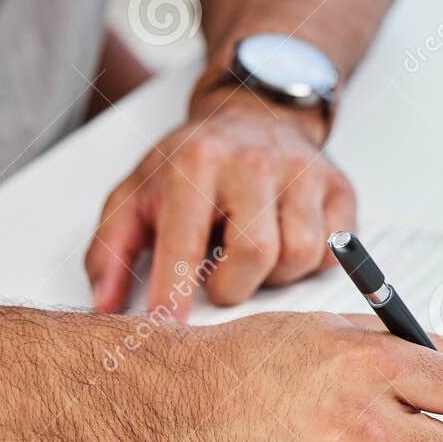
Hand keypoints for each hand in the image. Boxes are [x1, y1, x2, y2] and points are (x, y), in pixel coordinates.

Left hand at [86, 90, 354, 317]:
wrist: (253, 113)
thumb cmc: (193, 161)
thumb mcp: (137, 193)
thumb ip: (110, 250)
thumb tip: (103, 306)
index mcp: (196, 163)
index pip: (185, 244)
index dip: (174, 293)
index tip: (167, 328)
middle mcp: (253, 163)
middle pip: (254, 255)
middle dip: (233, 285)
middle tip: (219, 275)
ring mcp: (302, 172)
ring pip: (299, 255)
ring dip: (274, 274)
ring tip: (253, 254)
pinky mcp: (338, 187)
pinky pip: (333, 251)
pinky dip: (309, 261)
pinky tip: (285, 241)